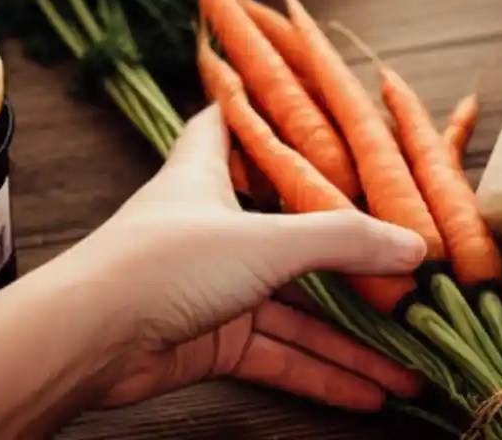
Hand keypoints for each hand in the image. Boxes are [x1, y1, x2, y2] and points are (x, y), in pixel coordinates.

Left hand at [60, 105, 426, 411]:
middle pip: (294, 233)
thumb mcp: (263, 240)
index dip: (272, 113)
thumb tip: (414, 246)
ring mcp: (215, 284)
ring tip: (413, 359)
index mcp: (209, 173)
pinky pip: (279, 352)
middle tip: (414, 278)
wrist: (87, 339)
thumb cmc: (162, 262)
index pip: (236, 124)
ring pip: (295, 306)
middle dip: (352, 260)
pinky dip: (322, 371)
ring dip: (351, 336)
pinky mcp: (213, 338)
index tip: (319, 112)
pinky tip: (371, 390)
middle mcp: (215, 224)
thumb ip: (342, 242)